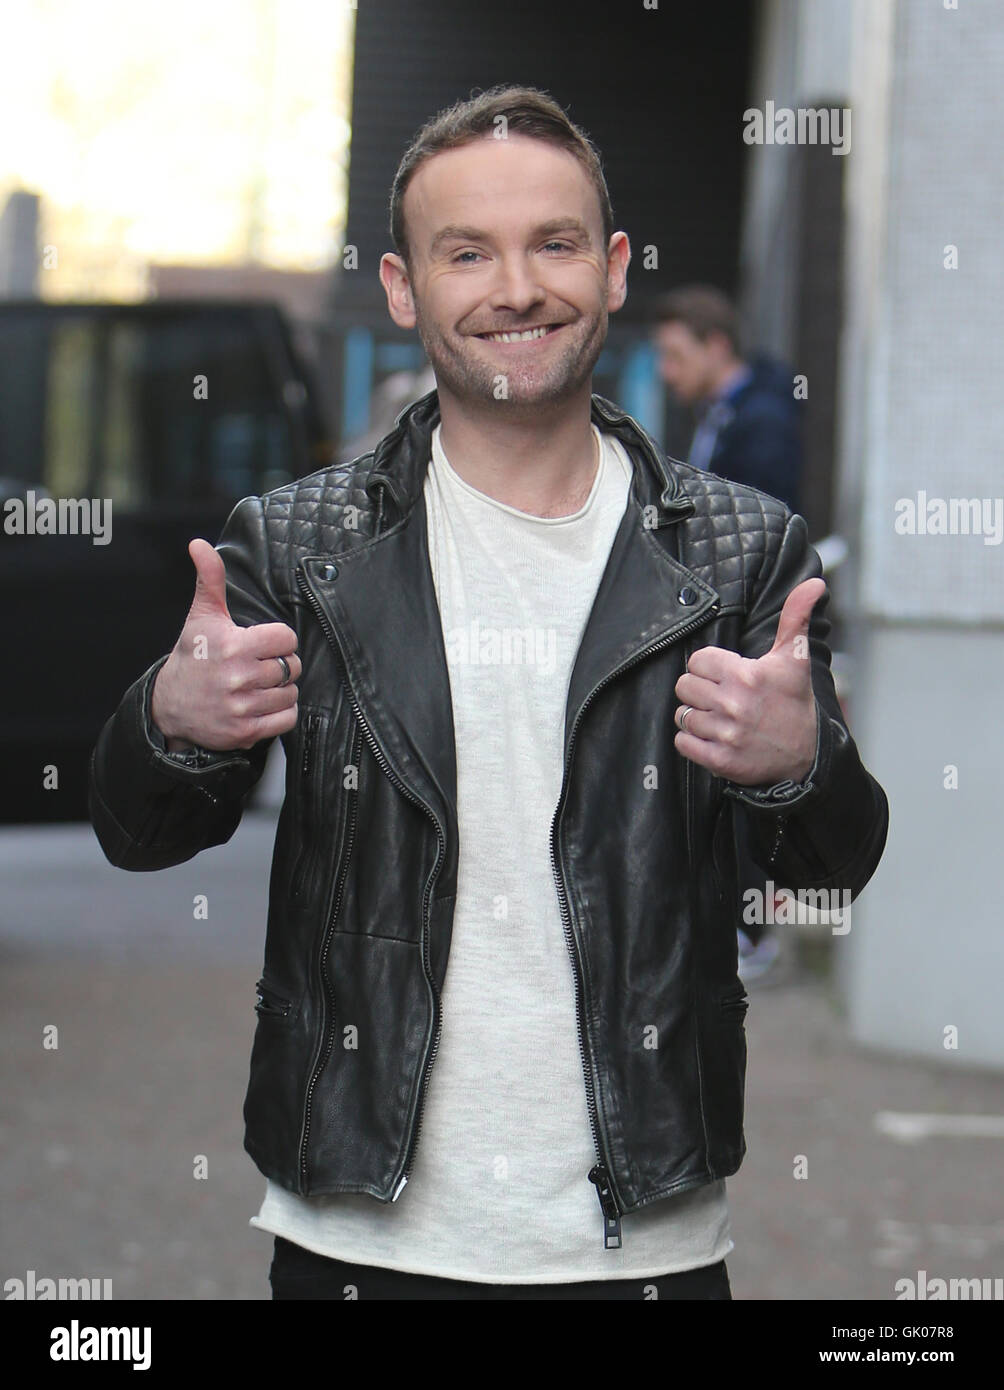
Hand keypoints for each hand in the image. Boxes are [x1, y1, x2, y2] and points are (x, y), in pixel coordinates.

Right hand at [150, 539, 299, 750]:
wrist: (170, 706)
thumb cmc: (194, 657)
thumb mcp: (201, 616)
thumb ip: (209, 579)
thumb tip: (199, 544)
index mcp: (232, 646)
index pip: (286, 638)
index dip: (278, 640)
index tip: (262, 643)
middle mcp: (238, 677)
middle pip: (292, 666)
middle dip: (280, 664)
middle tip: (259, 665)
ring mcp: (242, 707)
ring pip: (291, 692)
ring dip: (281, 689)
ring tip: (258, 685)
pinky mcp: (246, 732)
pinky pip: (287, 718)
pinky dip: (281, 713)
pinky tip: (262, 704)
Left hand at [673, 577, 824, 786]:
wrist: (807, 756)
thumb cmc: (795, 703)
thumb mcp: (795, 658)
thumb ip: (795, 617)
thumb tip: (814, 583)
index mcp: (745, 675)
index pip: (697, 661)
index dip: (708, 667)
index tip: (726, 675)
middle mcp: (733, 704)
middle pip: (684, 686)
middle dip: (700, 690)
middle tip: (721, 696)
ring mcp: (726, 734)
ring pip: (682, 714)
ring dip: (696, 716)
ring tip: (719, 717)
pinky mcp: (720, 760)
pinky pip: (682, 742)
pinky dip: (691, 740)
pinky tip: (712, 736)